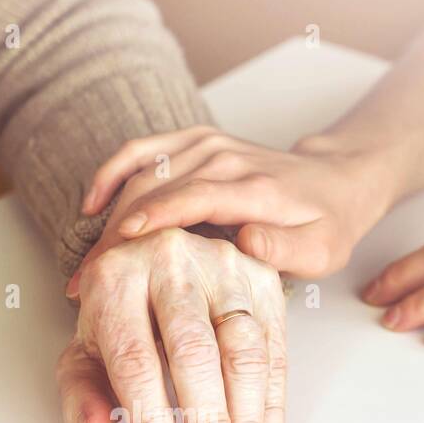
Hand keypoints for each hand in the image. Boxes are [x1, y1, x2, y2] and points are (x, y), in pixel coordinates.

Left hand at [58, 228, 286, 422]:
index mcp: (116, 279)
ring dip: (248, 420)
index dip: (152, 419)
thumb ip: (81, 397)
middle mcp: (171, 262)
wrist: (152, 258)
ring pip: (244, 351)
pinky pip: (275, 351)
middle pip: (195, 352)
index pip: (134, 358)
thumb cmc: (119, 314)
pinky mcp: (262, 281)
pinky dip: (271, 406)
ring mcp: (223, 267)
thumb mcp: (85, 352)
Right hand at [69, 126, 387, 292]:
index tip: (120, 242)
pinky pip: (143, 151)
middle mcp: (225, 158)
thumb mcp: (321, 249)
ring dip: (108, 217)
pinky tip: (91, 204)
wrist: (336, 181)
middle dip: (118, 234)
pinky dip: (113, 172)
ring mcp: (207, 145)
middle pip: (158, 188)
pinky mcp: (194, 142)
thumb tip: (248, 240)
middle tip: (91, 281)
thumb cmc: (326, 224)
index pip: (195, 195)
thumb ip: (286, 247)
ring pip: (143, 173)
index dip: (156, 216)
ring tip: (87, 263)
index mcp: (254, 187)